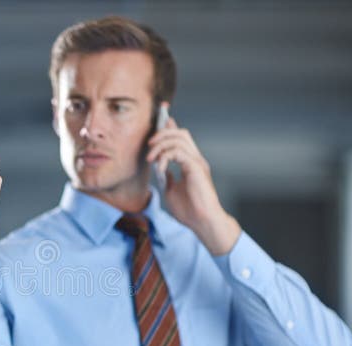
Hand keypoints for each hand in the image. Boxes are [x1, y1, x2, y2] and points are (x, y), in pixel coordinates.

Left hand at [147, 113, 240, 254]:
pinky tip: (159, 168)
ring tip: (151, 158)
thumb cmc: (190, 211)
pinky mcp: (196, 168)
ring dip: (161, 144)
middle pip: (180, 133)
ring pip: (180, 138)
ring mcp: (197, 163)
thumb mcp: (172, 192)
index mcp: (190, 163)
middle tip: (149, 144)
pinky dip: (165, 157)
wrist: (202, 222)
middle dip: (163, 132)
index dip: (171, 125)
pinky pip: (178, 152)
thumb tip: (159, 171)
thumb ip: (167, 179)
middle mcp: (195, 159)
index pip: (180, 138)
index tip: (161, 118)